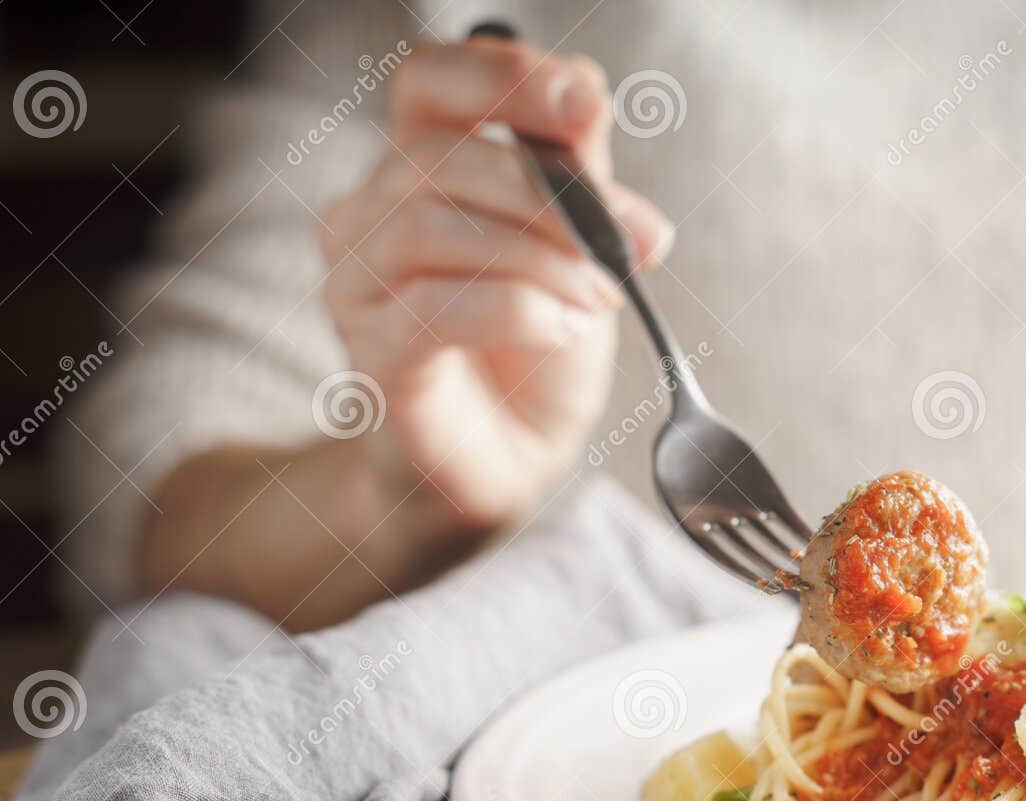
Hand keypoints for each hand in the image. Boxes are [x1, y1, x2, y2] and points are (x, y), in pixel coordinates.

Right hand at [320, 37, 674, 530]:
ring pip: (429, 226)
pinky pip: (433, 307)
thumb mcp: (577, 249)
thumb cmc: (538, 347)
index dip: (501, 77)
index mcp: (418, 167)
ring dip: (539, 259)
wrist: (509, 458)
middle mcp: (368, 213)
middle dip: (552, 194)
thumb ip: (580, 178)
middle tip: (627, 243)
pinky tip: (561, 330)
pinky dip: (516, 310)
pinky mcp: (373, 354)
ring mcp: (358, 285)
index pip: (427, 79)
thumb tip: (590, 106)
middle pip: (438, 155)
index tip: (585, 106)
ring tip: (597, 299)